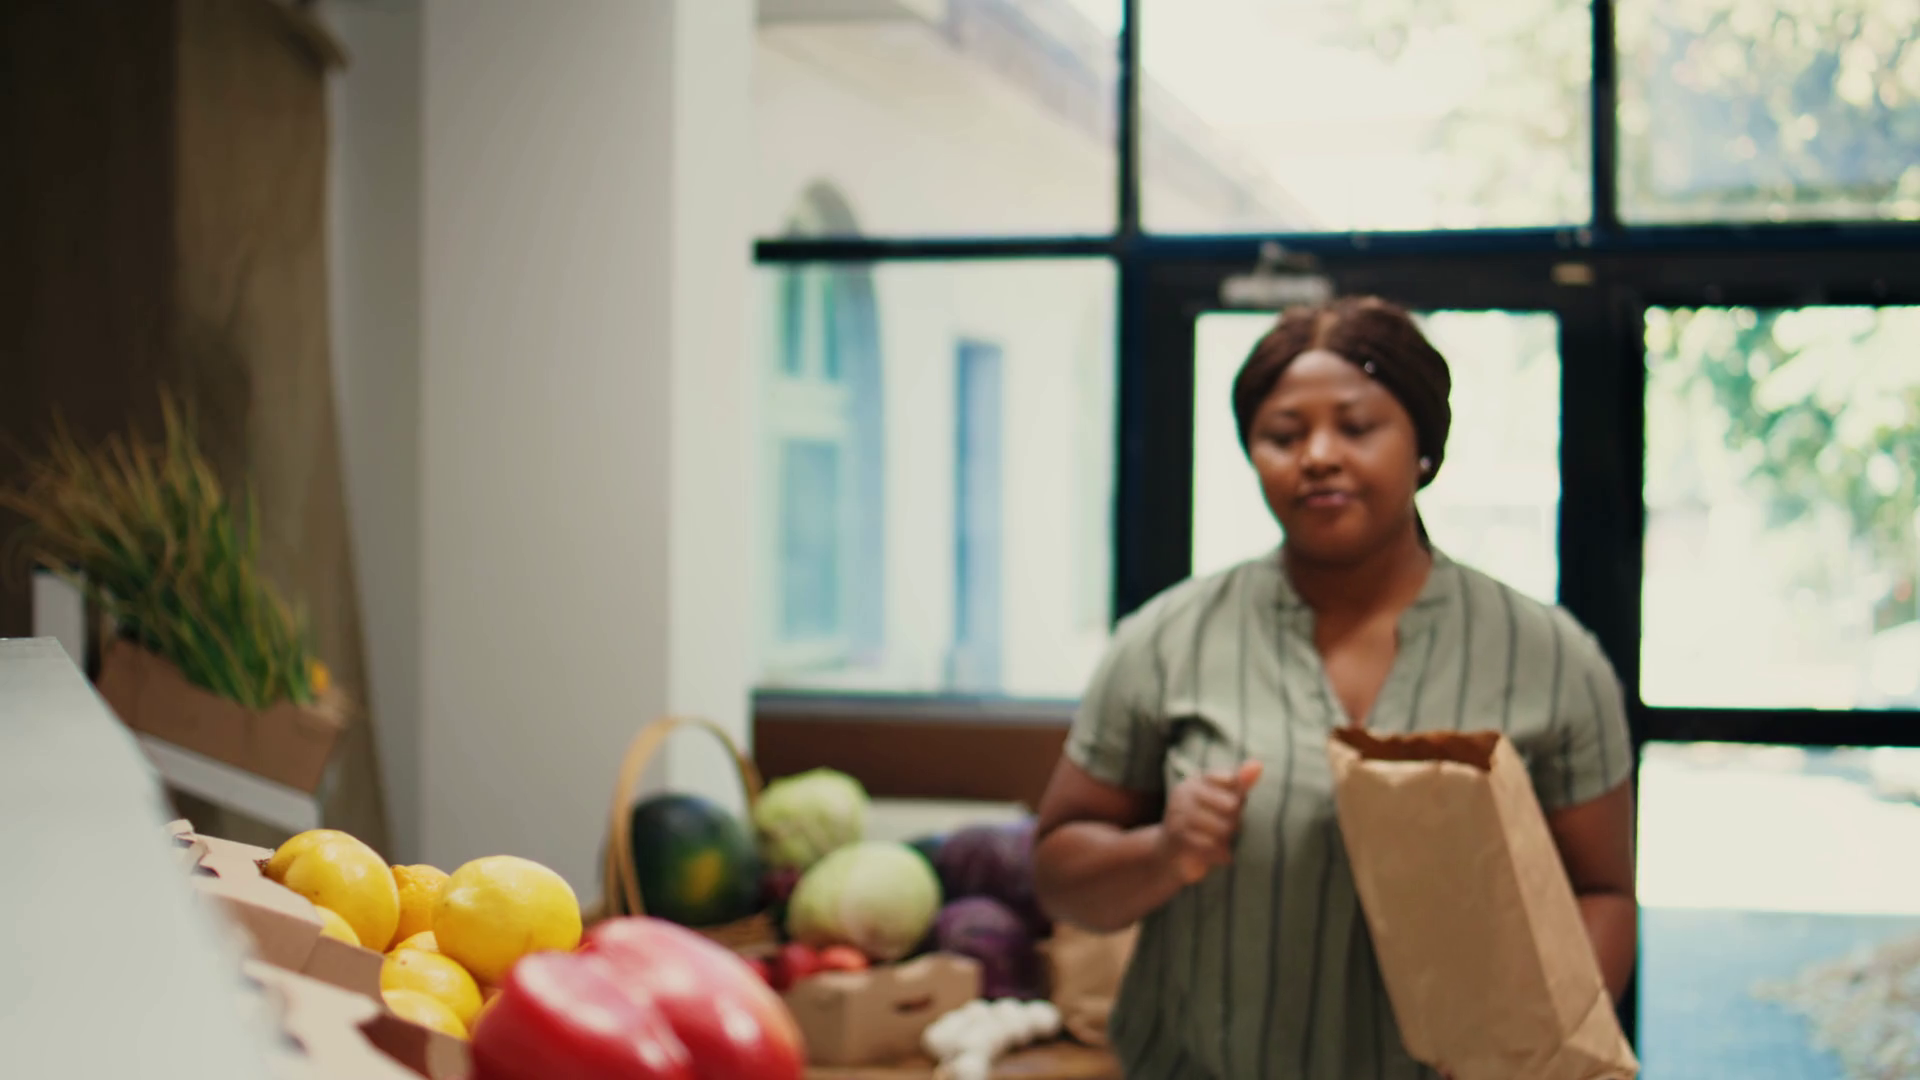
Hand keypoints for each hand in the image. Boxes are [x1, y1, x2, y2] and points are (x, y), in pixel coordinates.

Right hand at [1158, 760, 1263, 884]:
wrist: (1169, 855)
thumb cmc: (1203, 824)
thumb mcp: (1222, 801)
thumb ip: (1240, 783)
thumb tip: (1258, 764)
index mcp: (1194, 781)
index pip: (1232, 781)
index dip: (1238, 799)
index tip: (1227, 809)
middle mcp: (1183, 794)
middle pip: (1232, 804)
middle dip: (1234, 821)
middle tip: (1223, 829)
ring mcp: (1178, 816)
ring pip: (1223, 827)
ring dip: (1226, 839)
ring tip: (1216, 841)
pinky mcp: (1178, 839)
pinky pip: (1213, 845)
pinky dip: (1219, 853)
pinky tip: (1214, 853)